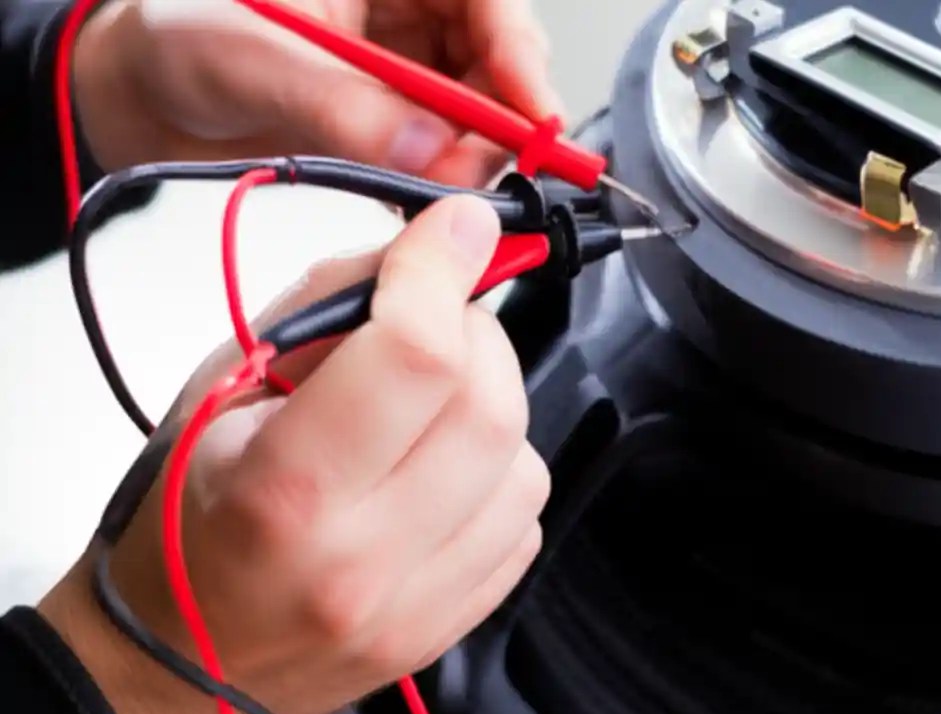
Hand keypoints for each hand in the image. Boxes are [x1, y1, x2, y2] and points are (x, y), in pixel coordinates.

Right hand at [39, 196, 549, 713]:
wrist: (176, 654)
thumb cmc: (185, 514)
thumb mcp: (220, 387)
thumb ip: (329, 302)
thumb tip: (432, 247)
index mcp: (284, 493)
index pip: (416, 357)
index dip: (445, 273)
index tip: (458, 231)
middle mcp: (361, 562)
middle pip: (489, 406)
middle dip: (475, 333)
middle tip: (434, 322)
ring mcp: (415, 605)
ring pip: (522, 461)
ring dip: (488, 405)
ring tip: (422, 410)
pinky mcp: (451, 625)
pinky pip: (524, 517)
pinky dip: (496, 471)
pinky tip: (437, 470)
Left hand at [73, 0, 561, 186]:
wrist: (140, 95)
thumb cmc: (178, 37)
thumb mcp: (255, 61)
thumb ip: (343, 105)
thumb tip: (427, 147)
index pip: (486, 1)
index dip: (521, 54)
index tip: (533, 117)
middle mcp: (410, 12)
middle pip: (497, 59)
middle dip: (495, 122)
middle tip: (472, 175)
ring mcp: (407, 69)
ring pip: (477, 114)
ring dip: (467, 161)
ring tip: (432, 193)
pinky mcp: (396, 120)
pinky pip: (444, 152)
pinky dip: (438, 183)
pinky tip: (416, 201)